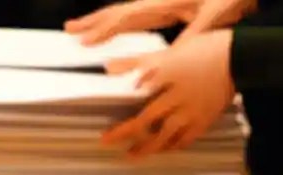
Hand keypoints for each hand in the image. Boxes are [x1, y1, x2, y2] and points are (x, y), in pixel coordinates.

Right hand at [65, 0, 200, 45]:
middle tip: (69, 30)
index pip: (127, 16)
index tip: (84, 41)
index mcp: (166, 2)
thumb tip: (167, 61)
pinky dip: (121, 25)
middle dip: (94, 21)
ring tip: (83, 30)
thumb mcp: (213, 20)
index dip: (105, 29)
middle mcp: (161, 1)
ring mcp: (164, 3)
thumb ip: (189, 39)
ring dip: (103, 22)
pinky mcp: (171, 8)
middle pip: (120, 11)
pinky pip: (138, 18)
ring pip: (126, 13)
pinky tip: (115, 32)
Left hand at [102, 29, 234, 157]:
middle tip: (110, 143)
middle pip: (147, 120)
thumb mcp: (167, 52)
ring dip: (148, 147)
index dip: (123, 123)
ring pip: (166, 134)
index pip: (136, 101)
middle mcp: (176, 97)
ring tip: (133, 156)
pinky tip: (165, 149)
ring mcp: (191, 111)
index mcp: (165, 77)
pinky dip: (173, 146)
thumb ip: (137, 62)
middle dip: (127, 133)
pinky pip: (186, 138)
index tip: (107, 135)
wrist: (238, 58)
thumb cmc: (203, 51)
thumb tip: (108, 68)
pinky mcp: (205, 120)